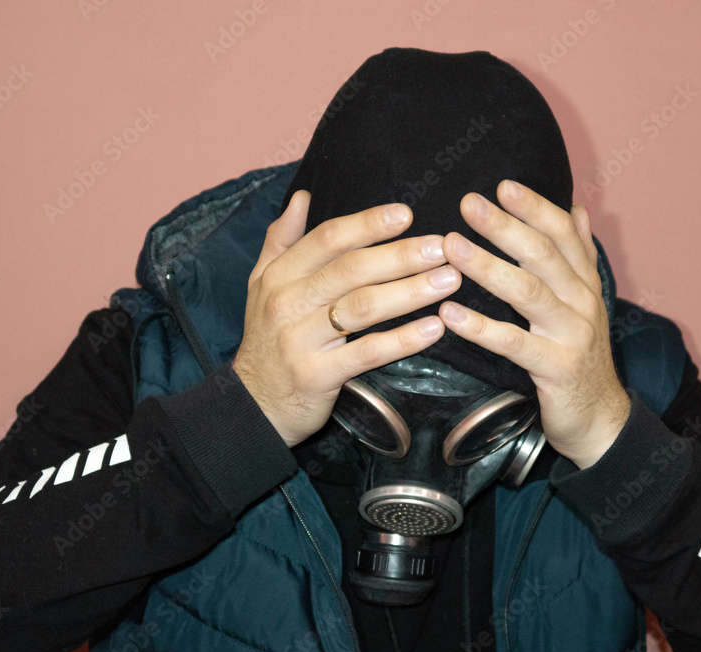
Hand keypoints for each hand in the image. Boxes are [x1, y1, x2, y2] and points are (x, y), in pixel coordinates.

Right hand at [232, 190, 461, 447]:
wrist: (252, 404)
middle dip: (400, 255)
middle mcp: (287, 304)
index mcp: (279, 276)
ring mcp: (301, 341)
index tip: (406, 214)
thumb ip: (281, 240)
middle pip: (351, 270)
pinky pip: (367, 352)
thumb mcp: (260, 286)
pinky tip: (434, 327)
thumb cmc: (267, 339)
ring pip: (363, 308)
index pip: (327, 240)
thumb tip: (302, 197)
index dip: (367, 224)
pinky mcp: (318, 375)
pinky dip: (403, 339)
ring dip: (410, 291)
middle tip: (442, 247)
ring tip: (448, 281)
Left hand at [438, 179, 629, 468]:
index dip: (534, 207)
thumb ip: (578, 255)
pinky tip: (450, 313)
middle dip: (504, 226)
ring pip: (528, 292)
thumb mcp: (583, 302)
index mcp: (585, 282)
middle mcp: (583, 301)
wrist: (602, 418)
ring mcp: (572, 334)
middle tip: (467, 203)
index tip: (501, 186)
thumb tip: (576, 207)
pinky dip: (480, 327)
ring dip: (487, 266)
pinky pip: (514, 343)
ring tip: (451, 247)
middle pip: (543, 255)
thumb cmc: (579, 355)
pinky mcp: (557, 368)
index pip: (562, 234)